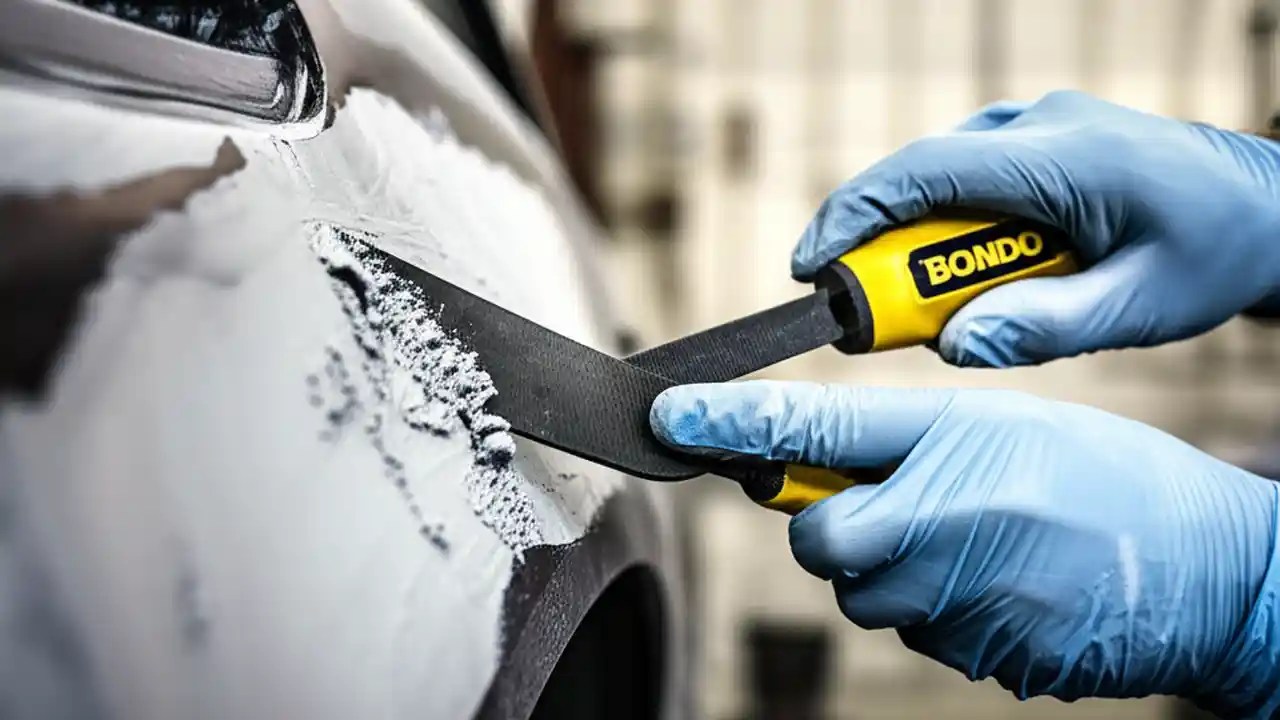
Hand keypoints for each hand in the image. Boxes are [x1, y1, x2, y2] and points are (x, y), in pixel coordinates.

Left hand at [650, 381, 1279, 713]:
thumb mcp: (1006, 422)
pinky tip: (994, 577)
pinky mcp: (973, 658)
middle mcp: (934, 533)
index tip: (668, 416)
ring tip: (974, 535)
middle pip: (817, 540)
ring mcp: (953, 607)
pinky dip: (932, 601)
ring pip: (863, 589)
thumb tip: (805, 461)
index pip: (805, 432)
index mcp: (943, 452)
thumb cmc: (1111, 480)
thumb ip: (898, 441)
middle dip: (833, 520)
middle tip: (896, 495)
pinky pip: (912, 627)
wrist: (1208, 574)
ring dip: (890, 563)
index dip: (726, 424)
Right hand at [793, 91, 1279, 367]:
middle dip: (874, 247)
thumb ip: (1045, 328)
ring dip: (912, 242)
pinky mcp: (1032, 141)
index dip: (852, 215)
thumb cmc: (1210, 255)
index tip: (808, 267)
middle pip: (919, 178)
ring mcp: (1033, 125)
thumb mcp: (1140, 308)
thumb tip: (954, 347)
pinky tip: (962, 273)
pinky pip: (960, 178)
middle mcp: (1037, 126)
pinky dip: (941, 227)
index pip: (926, 171)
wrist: (1264, 209)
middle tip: (862, 315)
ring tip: (924, 306)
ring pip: (935, 179)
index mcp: (1062, 157)